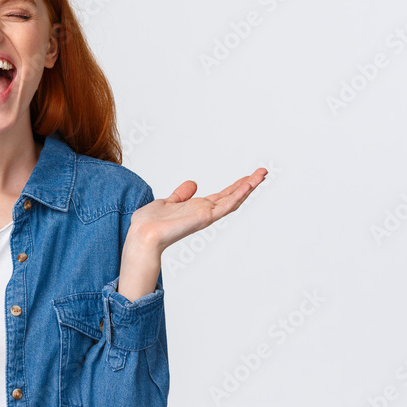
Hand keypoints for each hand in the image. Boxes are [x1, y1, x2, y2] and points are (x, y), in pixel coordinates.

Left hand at [129, 168, 267, 254]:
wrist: (143, 234)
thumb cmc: (150, 223)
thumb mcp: (168, 202)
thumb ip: (181, 194)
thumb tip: (193, 184)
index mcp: (197, 208)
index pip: (222, 195)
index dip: (235, 186)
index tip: (248, 177)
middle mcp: (204, 212)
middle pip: (232, 196)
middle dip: (248, 184)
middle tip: (263, 172)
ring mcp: (206, 216)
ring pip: (233, 200)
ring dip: (248, 187)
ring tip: (262, 175)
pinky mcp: (204, 218)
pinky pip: (225, 206)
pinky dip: (237, 196)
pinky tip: (248, 186)